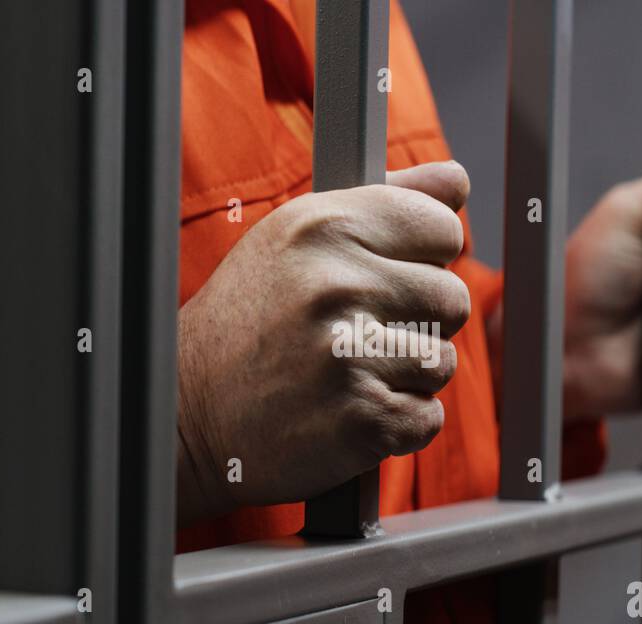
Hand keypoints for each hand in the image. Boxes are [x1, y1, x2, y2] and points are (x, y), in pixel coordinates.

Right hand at [175, 162, 471, 524]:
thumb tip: (455, 180)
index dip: (423, 257)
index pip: (443, 228)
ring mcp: (351, 355)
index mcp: (324, 226)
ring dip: (406, 376)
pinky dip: (395, 424)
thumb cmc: (247, 323)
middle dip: (416, 321)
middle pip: (452, 298)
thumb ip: (385, 203)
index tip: (388, 276)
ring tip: (347, 373)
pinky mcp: (363, 421)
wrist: (185, 413)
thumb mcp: (297, 240)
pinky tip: (345, 411)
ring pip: (443, 360)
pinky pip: (428, 418)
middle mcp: (338, 284)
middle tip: (358, 334)